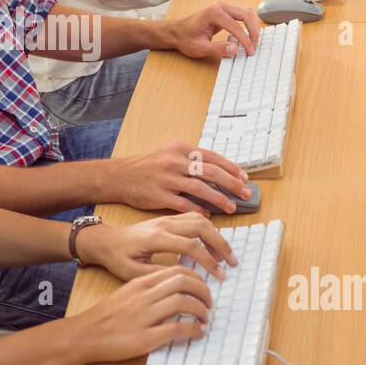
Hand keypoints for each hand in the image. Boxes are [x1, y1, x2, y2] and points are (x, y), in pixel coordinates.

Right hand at [71, 263, 216, 364]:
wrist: (84, 334)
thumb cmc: (107, 315)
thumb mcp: (128, 293)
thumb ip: (151, 289)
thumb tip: (178, 291)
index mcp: (141, 283)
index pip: (177, 271)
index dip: (197, 278)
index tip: (204, 288)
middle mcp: (144, 296)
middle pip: (183, 282)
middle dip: (203, 291)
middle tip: (210, 303)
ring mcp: (144, 316)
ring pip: (182, 302)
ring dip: (201, 310)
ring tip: (205, 318)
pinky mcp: (144, 338)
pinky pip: (176, 329)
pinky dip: (193, 330)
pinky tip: (198, 332)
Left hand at [86, 211, 237, 282]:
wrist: (105, 241)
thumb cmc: (117, 258)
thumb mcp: (133, 273)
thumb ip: (159, 275)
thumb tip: (185, 279)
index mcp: (155, 238)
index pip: (190, 245)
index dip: (208, 260)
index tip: (219, 274)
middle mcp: (163, 224)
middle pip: (201, 227)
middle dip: (220, 244)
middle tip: (231, 262)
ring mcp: (166, 219)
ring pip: (200, 219)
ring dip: (216, 235)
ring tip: (224, 255)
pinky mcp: (168, 219)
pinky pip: (193, 217)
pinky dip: (208, 228)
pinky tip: (211, 243)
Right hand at [114, 140, 254, 214]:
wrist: (119, 176)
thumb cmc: (147, 166)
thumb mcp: (169, 153)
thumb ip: (191, 159)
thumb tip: (219, 170)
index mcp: (180, 148)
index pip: (212, 157)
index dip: (231, 168)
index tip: (245, 177)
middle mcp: (174, 161)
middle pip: (211, 172)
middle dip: (232, 184)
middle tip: (246, 194)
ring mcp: (166, 179)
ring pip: (200, 189)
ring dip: (219, 199)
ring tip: (231, 208)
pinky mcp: (158, 195)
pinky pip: (183, 204)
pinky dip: (198, 210)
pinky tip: (208, 216)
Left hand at [171, 2, 260, 58]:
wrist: (177, 32)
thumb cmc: (186, 38)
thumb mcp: (200, 48)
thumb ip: (218, 49)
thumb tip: (235, 49)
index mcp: (213, 13)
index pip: (236, 26)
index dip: (246, 40)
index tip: (250, 51)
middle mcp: (220, 7)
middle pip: (246, 15)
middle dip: (254, 32)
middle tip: (253, 47)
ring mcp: (223, 7)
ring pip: (247, 13)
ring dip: (253, 27)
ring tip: (253, 43)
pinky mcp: (226, 11)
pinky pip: (243, 15)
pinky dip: (249, 24)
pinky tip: (249, 36)